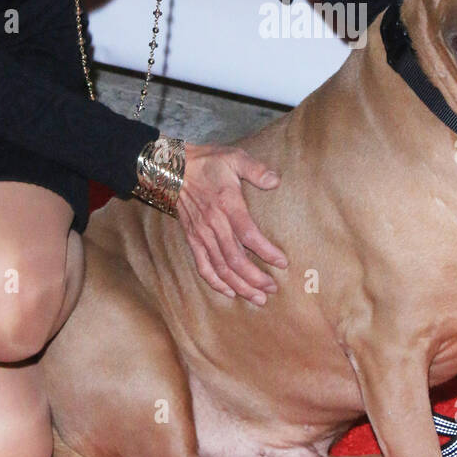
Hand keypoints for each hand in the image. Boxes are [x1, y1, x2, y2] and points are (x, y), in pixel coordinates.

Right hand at [176, 142, 287, 304]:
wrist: (175, 169)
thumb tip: (275, 181)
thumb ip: (256, 170)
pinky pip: (203, 267)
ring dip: (240, 285)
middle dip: (255, 278)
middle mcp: (213, 225)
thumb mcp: (234, 158)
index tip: (282, 263)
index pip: (249, 235)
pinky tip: (230, 292)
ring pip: (221, 268)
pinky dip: (216, 283)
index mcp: (227, 206)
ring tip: (257, 298)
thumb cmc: (209, 163)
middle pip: (235, 259)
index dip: (266, 251)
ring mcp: (201, 235)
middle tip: (273, 289)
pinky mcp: (192, 240)